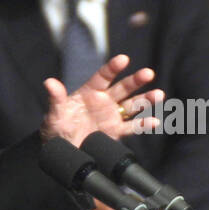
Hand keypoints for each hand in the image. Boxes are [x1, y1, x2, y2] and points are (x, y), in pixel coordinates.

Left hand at [41, 54, 162, 147]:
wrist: (62, 150)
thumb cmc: (56, 128)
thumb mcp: (54, 113)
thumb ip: (56, 98)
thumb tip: (49, 82)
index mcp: (89, 92)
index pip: (103, 77)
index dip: (113, 68)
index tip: (123, 59)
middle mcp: (104, 101)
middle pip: (123, 88)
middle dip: (136, 80)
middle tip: (148, 73)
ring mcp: (112, 116)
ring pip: (132, 105)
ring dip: (146, 100)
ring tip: (158, 95)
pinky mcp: (116, 132)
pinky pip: (132, 127)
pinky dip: (144, 125)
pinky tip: (154, 122)